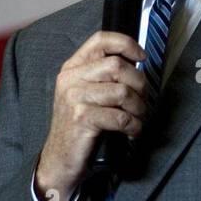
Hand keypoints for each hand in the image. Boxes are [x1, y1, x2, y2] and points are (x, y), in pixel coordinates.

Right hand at [35, 30, 147, 200]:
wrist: (58, 160)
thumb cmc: (78, 127)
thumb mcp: (83, 95)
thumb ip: (101, 76)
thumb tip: (135, 64)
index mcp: (71, 68)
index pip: (100, 40)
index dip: (126, 44)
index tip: (142, 57)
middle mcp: (70, 79)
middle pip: (117, 65)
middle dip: (139, 84)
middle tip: (142, 100)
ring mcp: (74, 98)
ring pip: (122, 91)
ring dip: (138, 108)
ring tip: (137, 118)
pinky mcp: (82, 118)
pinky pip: (121, 117)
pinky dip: (134, 126)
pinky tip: (132, 131)